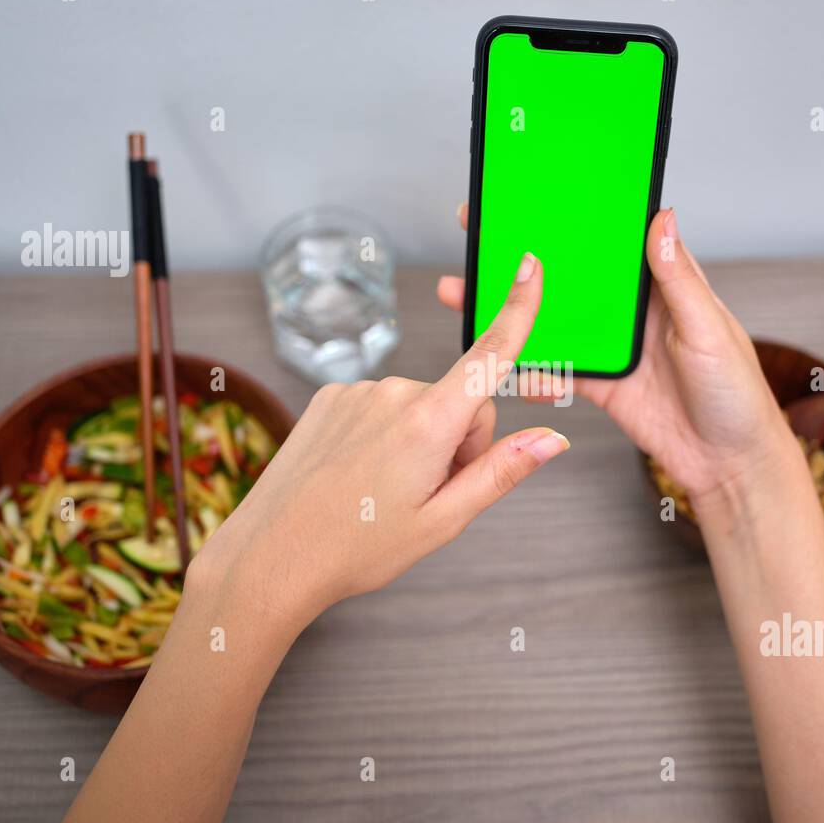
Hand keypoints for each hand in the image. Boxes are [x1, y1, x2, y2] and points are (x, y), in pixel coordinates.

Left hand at [186, 251, 568, 640]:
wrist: (271, 557)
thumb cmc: (358, 548)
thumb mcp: (443, 521)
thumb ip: (501, 471)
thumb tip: (553, 439)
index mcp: (428, 423)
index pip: (489, 356)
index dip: (517, 309)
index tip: (530, 265)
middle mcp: (392, 392)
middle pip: (460, 403)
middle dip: (457, 444)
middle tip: (424, 495)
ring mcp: (357, 392)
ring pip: (421, 408)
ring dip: (418, 442)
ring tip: (382, 491)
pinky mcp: (329, 397)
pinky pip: (382, 407)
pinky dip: (384, 436)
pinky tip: (358, 475)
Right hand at [440, 205, 797, 514]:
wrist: (730, 465)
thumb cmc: (738, 394)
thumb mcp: (709, 330)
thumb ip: (679, 279)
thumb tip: (662, 218)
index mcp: (663, 285)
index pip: (615, 239)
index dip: (579, 216)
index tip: (538, 194)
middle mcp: (633, 312)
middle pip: (573, 276)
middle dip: (528, 258)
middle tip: (480, 236)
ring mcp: (613, 348)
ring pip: (555, 321)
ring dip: (515, 311)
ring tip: (469, 294)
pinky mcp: (601, 385)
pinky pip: (559, 371)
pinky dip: (533, 370)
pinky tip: (511, 368)